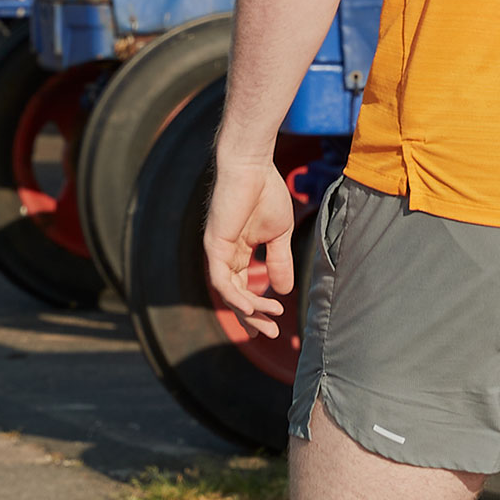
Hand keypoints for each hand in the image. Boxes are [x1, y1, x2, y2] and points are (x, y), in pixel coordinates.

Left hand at [204, 153, 299, 337]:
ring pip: (229, 292)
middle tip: (271, 333)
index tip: (274, 324)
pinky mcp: (213, 245)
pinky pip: (221, 279)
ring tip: (269, 320)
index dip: (257, 308)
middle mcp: (224, 255)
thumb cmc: (266, 193)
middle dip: (252, 317)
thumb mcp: (279, 235)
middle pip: (235, 296)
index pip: (244, 287)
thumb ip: (279, 261)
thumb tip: (286, 290)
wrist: (253, 167)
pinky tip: (252, 308)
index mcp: (238, 252)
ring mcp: (217, 251)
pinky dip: (235, 296)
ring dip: (249, 310)